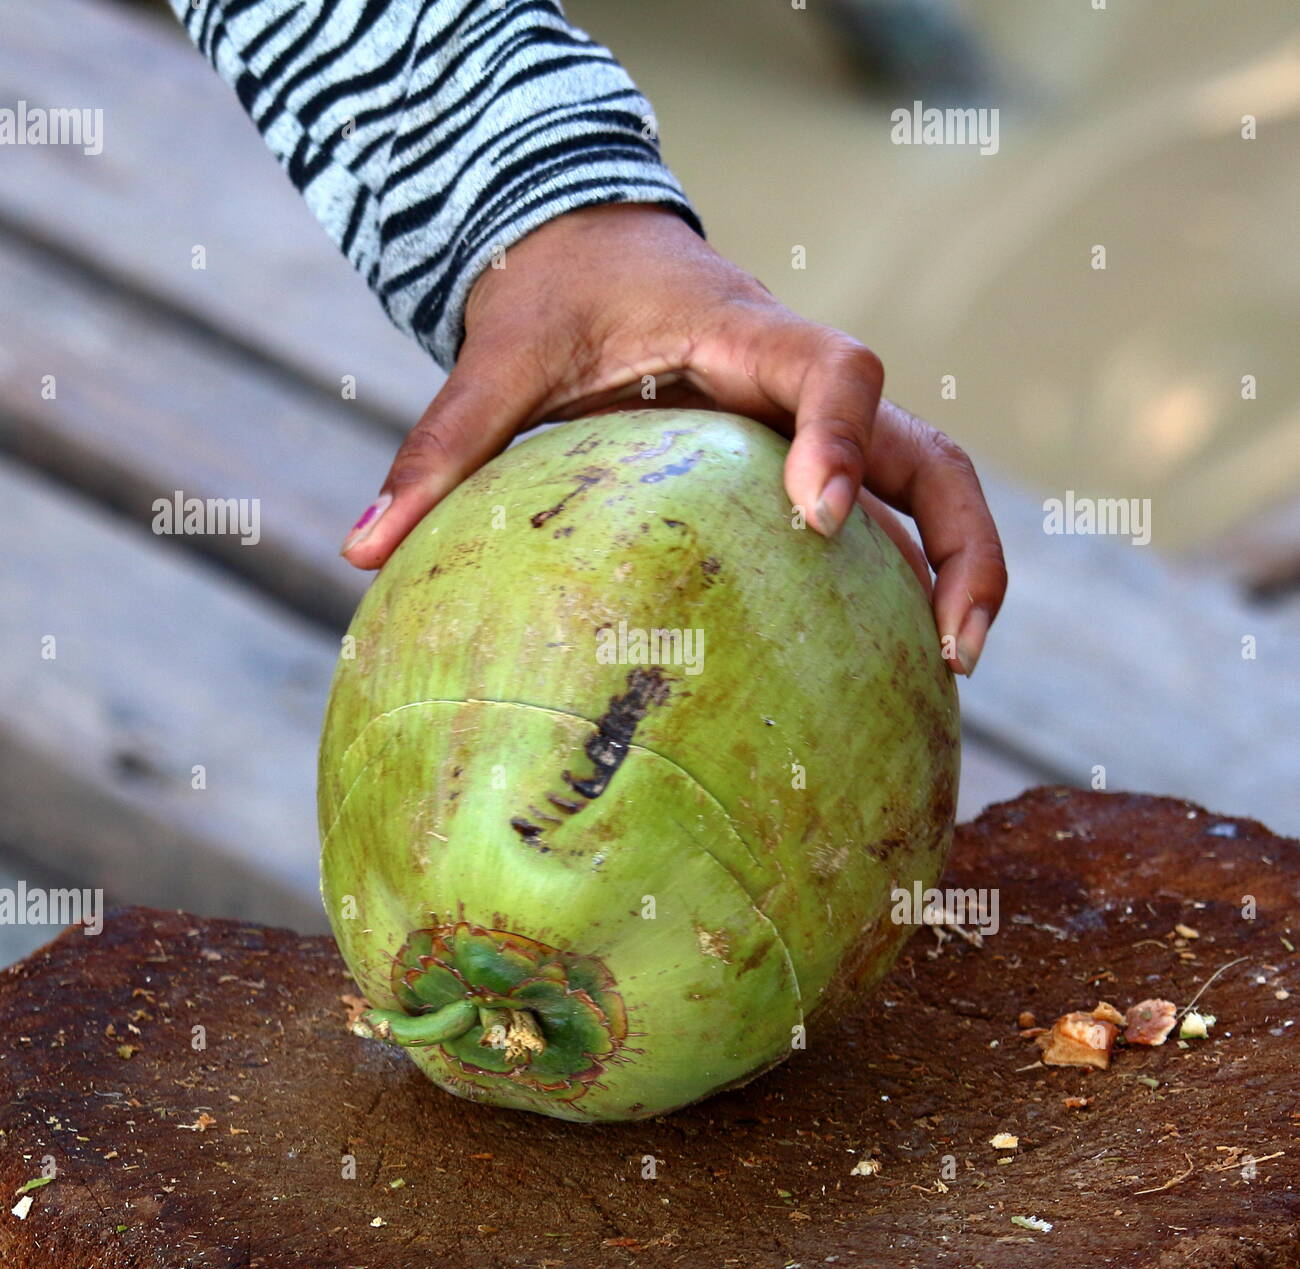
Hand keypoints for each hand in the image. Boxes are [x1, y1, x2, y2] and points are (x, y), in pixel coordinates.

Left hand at [340, 204, 1005, 674]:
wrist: (598, 252)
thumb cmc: (556, 299)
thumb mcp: (499, 358)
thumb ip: (442, 445)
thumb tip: (359, 550)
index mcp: (744, 335)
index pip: (834, 368)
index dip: (842, 435)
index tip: (818, 515)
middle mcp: (805, 383)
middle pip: (932, 448)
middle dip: (961, 541)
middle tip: (955, 649)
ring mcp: (821, 427)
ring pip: (932, 486)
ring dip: (957, 572)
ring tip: (949, 676)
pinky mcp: (811, 462)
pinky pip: (886, 520)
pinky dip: (904, 580)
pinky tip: (891, 665)